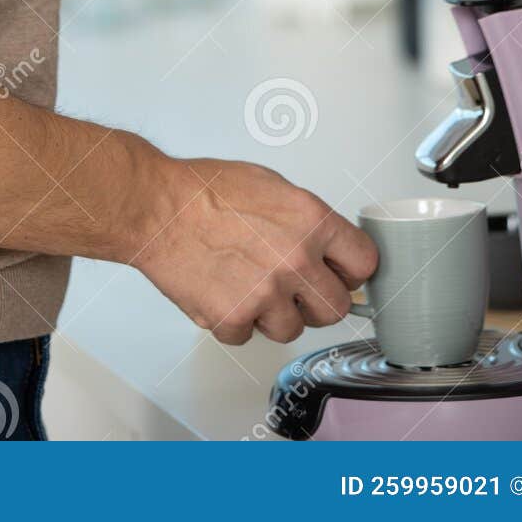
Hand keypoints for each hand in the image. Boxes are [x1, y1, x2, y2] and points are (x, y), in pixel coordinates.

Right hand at [132, 158, 377, 344]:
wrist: (157, 207)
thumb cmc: (206, 190)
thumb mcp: (272, 185)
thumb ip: (308, 219)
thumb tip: (330, 245)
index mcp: (311, 221)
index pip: (365, 263)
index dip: (351, 269)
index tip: (341, 273)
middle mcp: (295, 259)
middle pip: (337, 307)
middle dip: (317, 298)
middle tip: (295, 285)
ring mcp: (265, 294)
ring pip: (293, 329)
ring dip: (275, 313)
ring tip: (249, 284)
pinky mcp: (234, 318)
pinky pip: (250, 336)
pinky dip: (237, 320)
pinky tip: (224, 290)